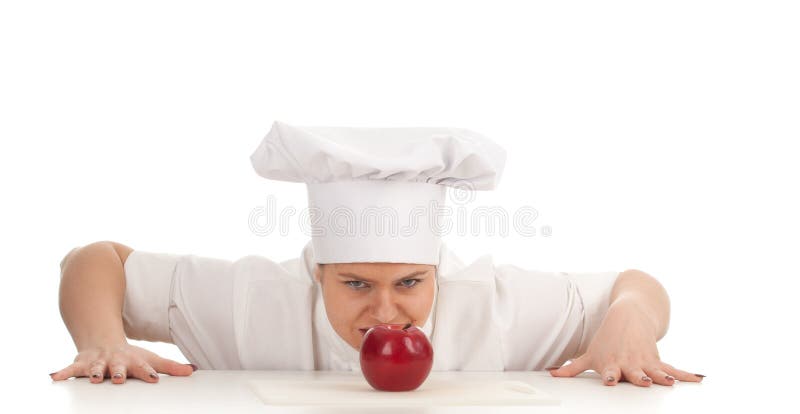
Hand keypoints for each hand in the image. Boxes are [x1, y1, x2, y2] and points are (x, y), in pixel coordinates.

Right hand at [50, 341, 195, 383]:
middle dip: (118, 373)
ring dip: (93, 372)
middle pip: (117, 367)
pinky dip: (62, 373)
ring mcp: (97, 362)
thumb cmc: (130, 356)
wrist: (103, 339)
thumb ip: (170, 367)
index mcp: (132, 362)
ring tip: (93, 378)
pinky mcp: (81, 364)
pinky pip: (70, 369)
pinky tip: (54, 377)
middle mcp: (115, 362)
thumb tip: (193, 370)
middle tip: (120, 378)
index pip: (143, 368)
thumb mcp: (151, 360)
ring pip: (94, 367)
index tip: (154, 378)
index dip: (148, 373)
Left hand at [546, 299, 704, 386]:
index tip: (610, 381)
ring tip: (671, 382)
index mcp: (611, 364)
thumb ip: (572, 368)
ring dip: (663, 377)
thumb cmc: (607, 339)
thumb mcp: (589, 354)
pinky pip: (673, 369)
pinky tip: (698, 379)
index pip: (609, 373)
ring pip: (655, 372)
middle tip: (643, 382)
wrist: (627, 316)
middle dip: (638, 378)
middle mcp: (629, 363)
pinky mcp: (656, 360)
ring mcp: (644, 362)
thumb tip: (553, 374)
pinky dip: (685, 374)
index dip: (609, 377)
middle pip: (634, 374)